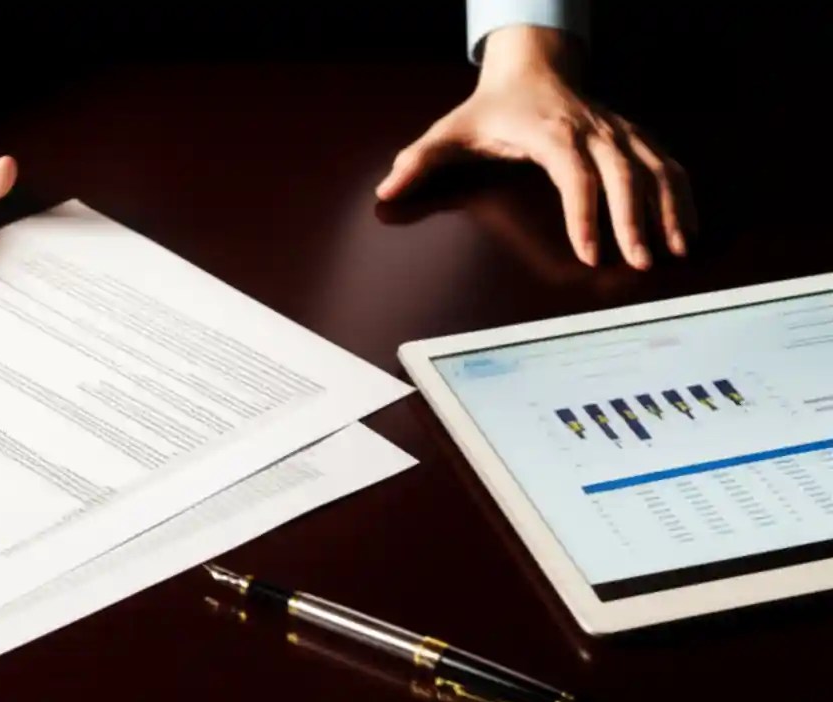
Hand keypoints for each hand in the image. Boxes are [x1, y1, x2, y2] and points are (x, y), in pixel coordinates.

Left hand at [376, 26, 694, 269]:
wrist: (532, 66)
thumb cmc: (491, 108)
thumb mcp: (450, 131)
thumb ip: (419, 162)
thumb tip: (386, 190)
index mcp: (550, 131)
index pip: (574, 174)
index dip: (584, 214)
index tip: (589, 253)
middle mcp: (592, 129)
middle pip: (623, 174)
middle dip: (634, 220)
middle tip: (639, 263)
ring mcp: (618, 131)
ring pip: (655, 166)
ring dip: (669, 209)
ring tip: (677, 251)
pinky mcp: (633, 136)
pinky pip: (667, 162)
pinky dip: (682, 193)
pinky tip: (687, 226)